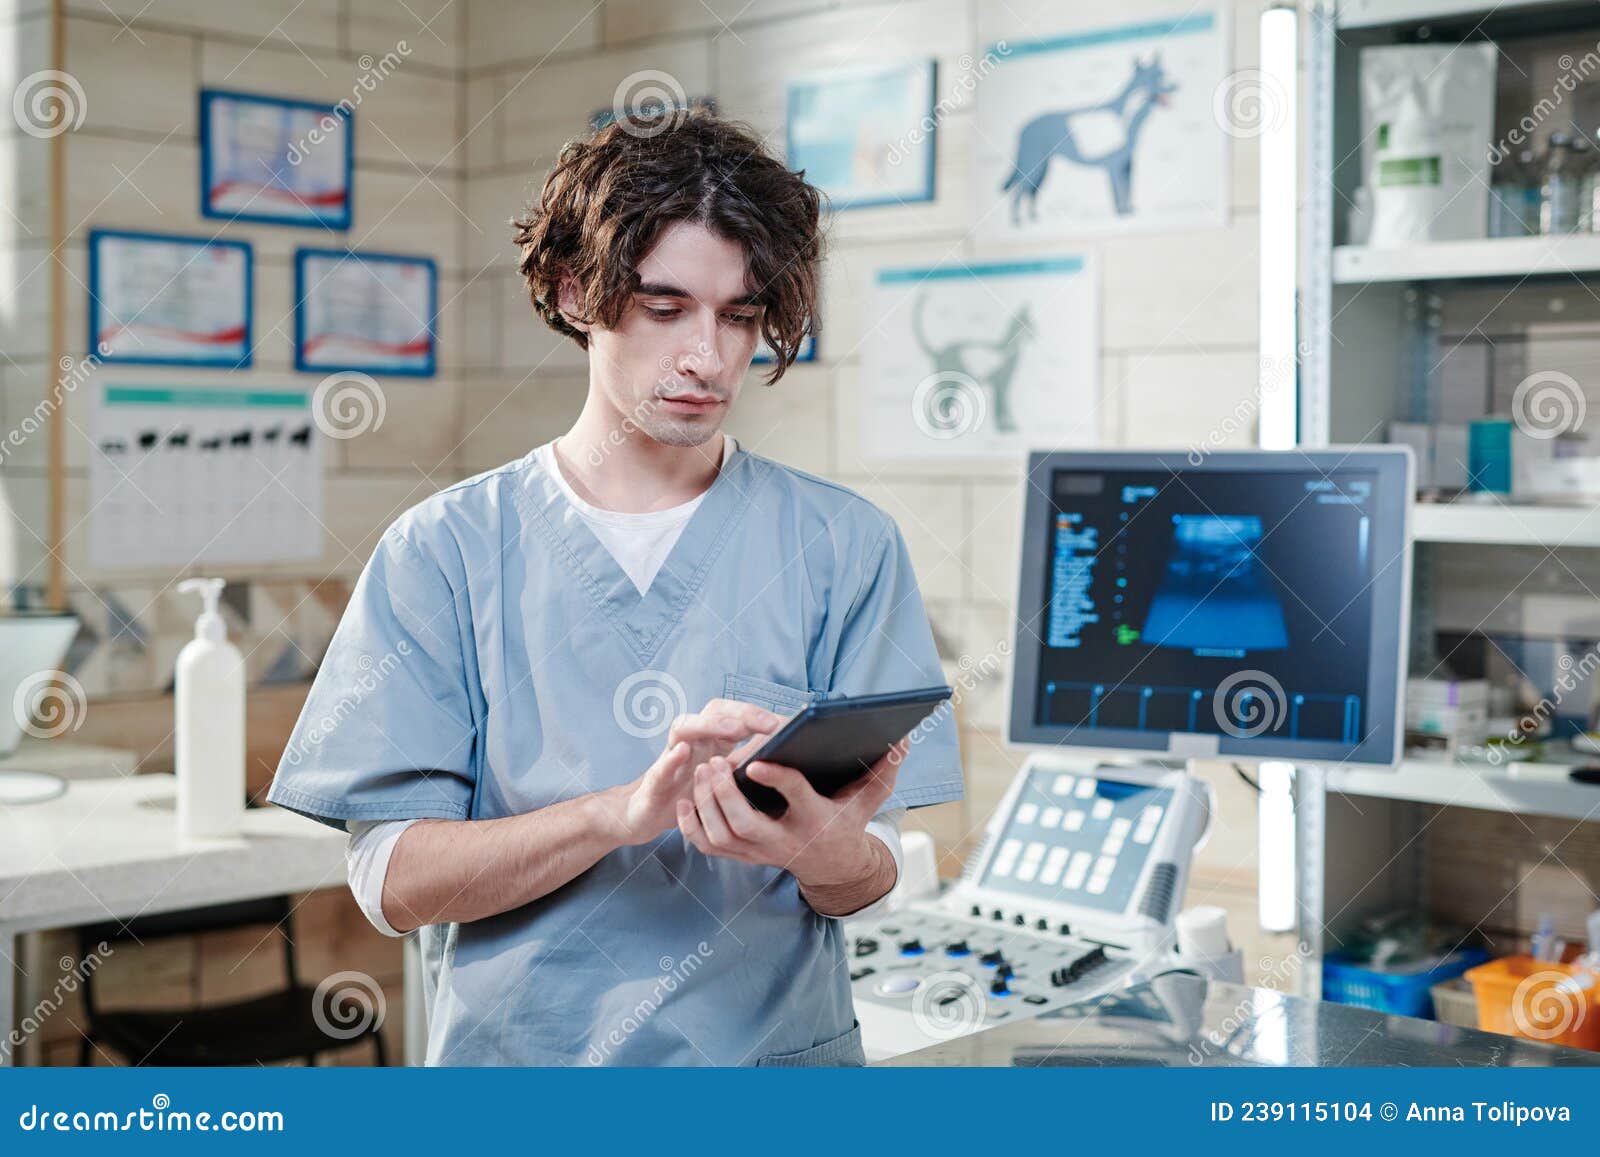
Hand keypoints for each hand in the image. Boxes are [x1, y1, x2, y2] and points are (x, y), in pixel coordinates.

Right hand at [611, 699, 783, 845]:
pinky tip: (683, 753)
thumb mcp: (723, 779)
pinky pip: (661, 766)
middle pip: (713, 712)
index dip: (758, 714)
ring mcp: (671, 756)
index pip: (735, 715)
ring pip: (685, 727)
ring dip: (709, 725)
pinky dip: (671, 758)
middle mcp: (691, 740)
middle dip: (741, 713)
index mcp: (711, 739)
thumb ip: (746, 763)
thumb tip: (784, 755)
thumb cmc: (689, 793)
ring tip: (734, 729)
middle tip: (769, 724)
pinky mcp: (654, 781)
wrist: (646, 815)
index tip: (785, 722)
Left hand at [675, 738, 907, 888]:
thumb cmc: (848, 821)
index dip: (776, 779)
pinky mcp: (744, 857)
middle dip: (725, 794)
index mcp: (814, 820)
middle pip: (746, 823)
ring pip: (723, 836)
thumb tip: (902, 740)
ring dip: (706, 805)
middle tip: (714, 761)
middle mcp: (784, 841)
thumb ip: (885, 770)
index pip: (794, 798)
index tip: (754, 760)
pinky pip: (711, 848)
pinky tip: (685, 801)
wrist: (833, 865)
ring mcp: (761, 853)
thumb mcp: (869, 798)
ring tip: (701, 771)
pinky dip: (692, 828)